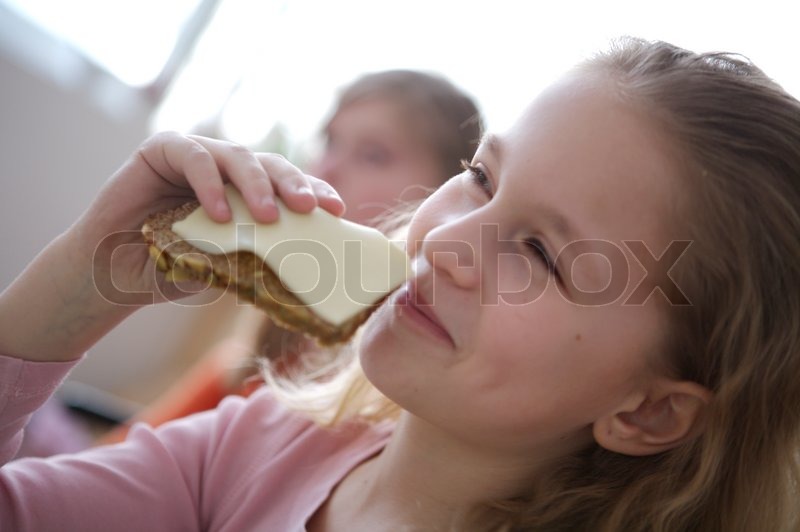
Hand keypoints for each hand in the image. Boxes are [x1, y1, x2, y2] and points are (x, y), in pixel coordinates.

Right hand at [0, 133, 344, 360]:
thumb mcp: (225, 266)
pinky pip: (192, 156)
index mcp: (247, 191)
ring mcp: (196, 154)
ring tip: (268, 217)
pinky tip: (221, 213)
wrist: (113, 274)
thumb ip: (256, 258)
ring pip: (236, 155)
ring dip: (256, 185)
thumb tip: (306, 269)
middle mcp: (226, 168)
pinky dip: (210, 183)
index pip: (289, 185)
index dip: (315, 192)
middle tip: (310, 209)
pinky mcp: (162, 149)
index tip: (337, 210)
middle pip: (271, 164)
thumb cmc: (171, 269)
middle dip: (293, 185)